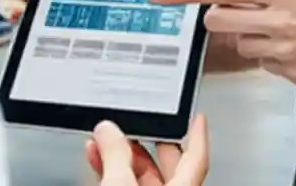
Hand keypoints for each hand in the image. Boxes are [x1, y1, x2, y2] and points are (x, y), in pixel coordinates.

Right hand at [86, 115, 208, 185]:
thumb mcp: (119, 184)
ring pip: (143, 177)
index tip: (197, 117)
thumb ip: (115, 155)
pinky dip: (113, 173)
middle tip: (139, 121)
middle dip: (148, 140)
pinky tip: (97, 160)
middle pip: (167, 165)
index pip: (197, 156)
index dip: (197, 134)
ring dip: (124, 157)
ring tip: (105, 139)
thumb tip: (108, 131)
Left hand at [151, 0, 295, 85]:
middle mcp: (278, 19)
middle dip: (219, 18)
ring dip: (250, 37)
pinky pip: (264, 64)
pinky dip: (272, 56)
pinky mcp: (291, 72)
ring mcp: (284, 49)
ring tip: (281, 31)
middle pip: (219, 21)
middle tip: (236, 14)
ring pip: (241, 45)